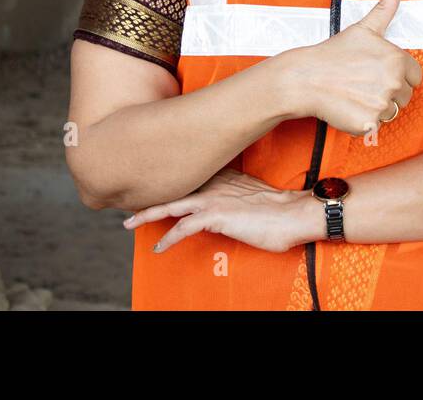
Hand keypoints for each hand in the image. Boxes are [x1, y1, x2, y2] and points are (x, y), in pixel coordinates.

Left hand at [122, 168, 323, 253]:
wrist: (294, 213)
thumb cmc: (279, 208)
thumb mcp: (253, 194)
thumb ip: (235, 193)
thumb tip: (227, 204)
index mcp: (223, 175)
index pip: (188, 175)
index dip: (169, 182)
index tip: (152, 184)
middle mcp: (214, 183)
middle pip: (173, 187)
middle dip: (149, 193)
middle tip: (129, 198)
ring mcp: (213, 199)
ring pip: (170, 205)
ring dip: (147, 214)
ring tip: (129, 223)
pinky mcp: (215, 216)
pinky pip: (183, 229)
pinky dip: (168, 239)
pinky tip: (158, 248)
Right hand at [280, 0, 422, 136]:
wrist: (305, 79)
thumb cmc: (334, 53)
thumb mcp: (364, 27)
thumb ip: (386, 4)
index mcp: (397, 59)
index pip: (415, 76)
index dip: (398, 74)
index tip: (376, 72)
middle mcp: (393, 82)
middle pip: (405, 95)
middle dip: (388, 91)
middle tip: (363, 83)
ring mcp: (381, 105)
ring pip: (392, 112)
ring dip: (377, 106)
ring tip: (355, 94)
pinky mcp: (369, 124)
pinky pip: (376, 126)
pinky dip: (364, 121)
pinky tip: (349, 107)